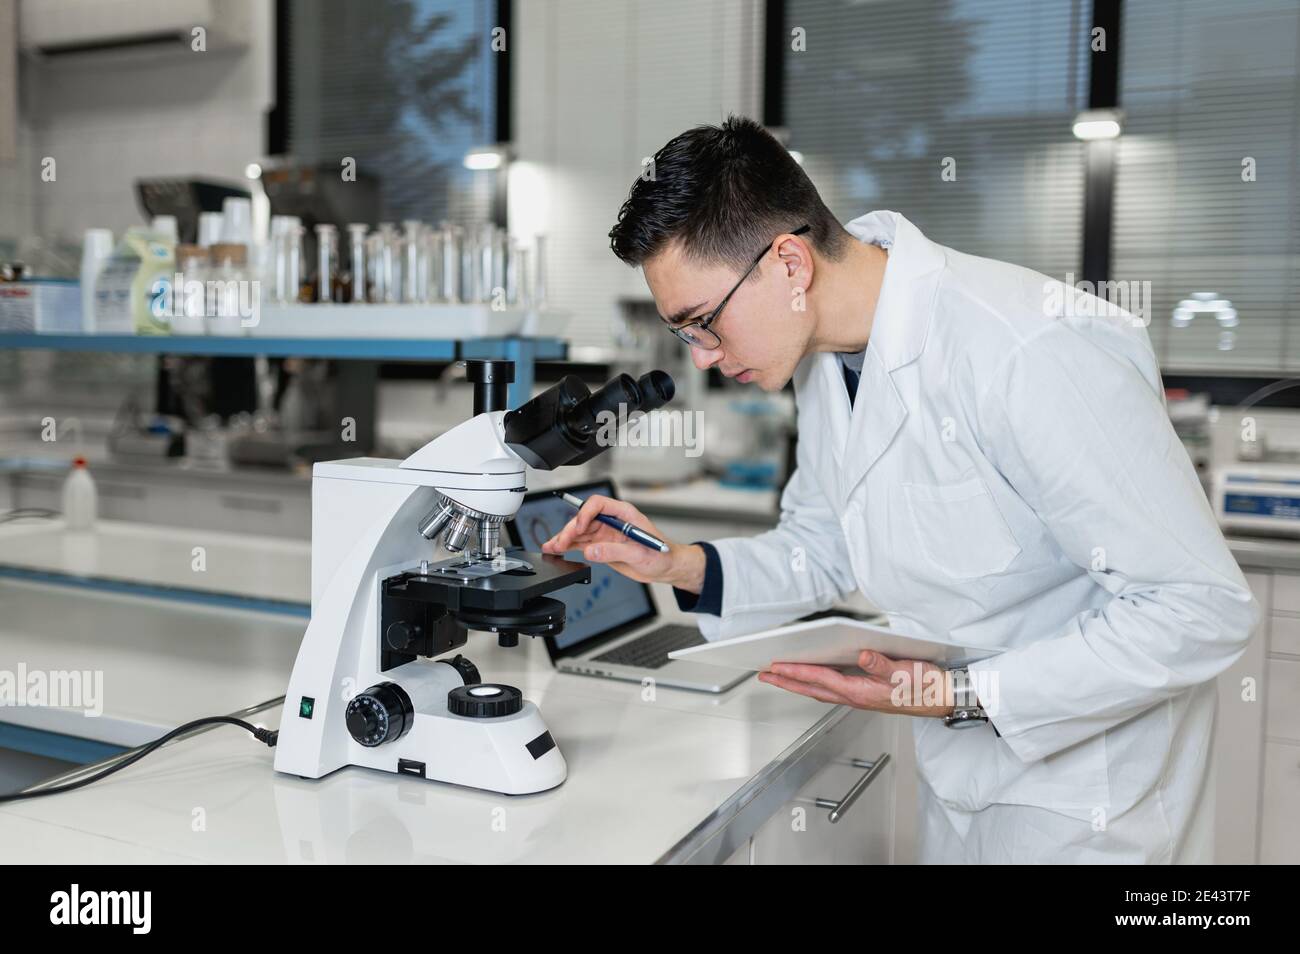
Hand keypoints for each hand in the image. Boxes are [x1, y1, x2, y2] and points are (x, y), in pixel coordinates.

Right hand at [540, 494, 704, 589]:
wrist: (667, 568)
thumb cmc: (661, 554)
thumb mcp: (639, 553)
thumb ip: (613, 551)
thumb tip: (590, 551)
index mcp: (624, 514)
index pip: (598, 505)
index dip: (585, 514)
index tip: (579, 528)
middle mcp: (612, 521)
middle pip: (584, 519)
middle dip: (570, 530)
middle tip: (559, 543)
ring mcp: (606, 533)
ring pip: (580, 532)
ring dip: (564, 538)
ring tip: (550, 547)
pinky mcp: (603, 546)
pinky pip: (582, 544)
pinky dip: (568, 547)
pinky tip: (556, 550)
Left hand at [757, 650, 956, 717]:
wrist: (943, 698)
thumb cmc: (926, 687)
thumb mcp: (906, 672)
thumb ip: (882, 665)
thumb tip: (861, 657)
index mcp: (862, 692)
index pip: (821, 680)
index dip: (797, 672)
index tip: (777, 667)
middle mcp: (857, 698)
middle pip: (813, 689)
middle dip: (788, 681)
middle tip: (765, 675)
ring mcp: (860, 698)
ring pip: (820, 691)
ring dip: (798, 683)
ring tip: (780, 675)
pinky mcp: (866, 695)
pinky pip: (832, 690)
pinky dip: (816, 684)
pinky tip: (813, 678)